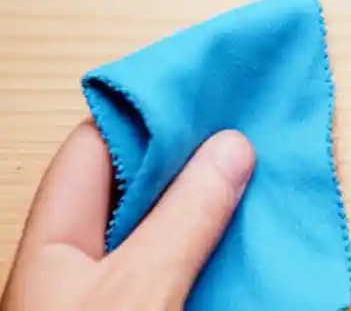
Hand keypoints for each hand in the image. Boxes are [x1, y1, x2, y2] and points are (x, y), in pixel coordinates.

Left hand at [2, 122, 254, 310]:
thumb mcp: (142, 286)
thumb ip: (186, 215)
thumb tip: (232, 145)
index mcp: (53, 235)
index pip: (97, 142)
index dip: (151, 112)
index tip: (211, 95)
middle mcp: (74, 258)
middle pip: (132, 182)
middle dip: (190, 157)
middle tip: (253, 134)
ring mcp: (106, 291)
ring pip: (160, 226)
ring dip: (206, 205)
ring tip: (261, 180)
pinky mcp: (140, 309)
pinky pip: (177, 266)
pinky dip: (210, 248)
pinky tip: (249, 240)